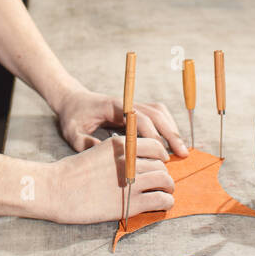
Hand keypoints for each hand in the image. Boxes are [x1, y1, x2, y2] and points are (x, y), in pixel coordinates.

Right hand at [46, 135, 174, 224]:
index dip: (161, 155)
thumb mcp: (96, 153)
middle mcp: (130, 160)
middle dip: (163, 173)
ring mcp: (133, 181)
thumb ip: (118, 155)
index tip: (160, 162)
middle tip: (160, 182)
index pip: (154, 145)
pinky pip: (162, 200)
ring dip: (168, 187)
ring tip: (166, 193)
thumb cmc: (72, 174)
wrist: (57, 190)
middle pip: (161, 165)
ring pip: (165, 181)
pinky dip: (167, 201)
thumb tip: (135, 163)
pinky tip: (163, 203)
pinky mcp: (132, 202)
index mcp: (120, 145)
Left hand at [54, 85, 188, 157]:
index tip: (160, 152)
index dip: (150, 134)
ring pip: (159, 112)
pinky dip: (167, 126)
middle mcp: (126, 104)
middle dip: (170, 133)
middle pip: (155, 113)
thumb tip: (104, 155)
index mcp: (113, 107)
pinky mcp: (135, 110)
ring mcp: (132, 105)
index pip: (138, 117)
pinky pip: (156, 114)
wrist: (73, 100)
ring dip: (172, 129)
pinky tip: (172, 141)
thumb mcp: (72, 132)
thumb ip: (85, 144)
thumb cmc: (73, 117)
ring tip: (182, 149)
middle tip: (182, 153)